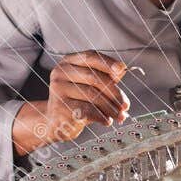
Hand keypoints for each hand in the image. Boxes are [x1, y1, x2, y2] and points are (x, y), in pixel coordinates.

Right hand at [12, 51, 129, 157]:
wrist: (56, 123)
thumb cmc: (77, 102)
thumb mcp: (89, 86)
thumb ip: (105, 77)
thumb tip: (122, 70)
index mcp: (68, 62)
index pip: (91, 57)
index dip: (108, 62)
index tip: (122, 69)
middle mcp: (60, 73)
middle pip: (94, 78)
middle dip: (114, 92)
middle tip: (125, 105)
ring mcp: (58, 89)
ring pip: (92, 95)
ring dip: (110, 107)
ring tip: (119, 116)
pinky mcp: (60, 107)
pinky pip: (87, 110)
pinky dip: (101, 116)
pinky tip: (107, 121)